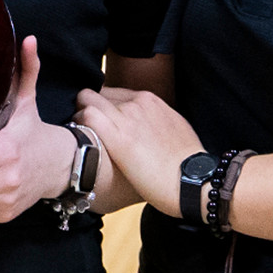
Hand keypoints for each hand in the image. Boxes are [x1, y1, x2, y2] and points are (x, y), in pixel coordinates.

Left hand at [74, 86, 202, 219]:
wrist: (193, 180)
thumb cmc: (185, 163)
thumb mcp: (174, 128)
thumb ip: (155, 120)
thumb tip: (147, 125)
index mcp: (149, 100)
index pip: (113, 92)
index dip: (102, 107)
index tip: (99, 122)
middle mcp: (136, 102)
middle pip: (97, 92)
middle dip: (87, 107)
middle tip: (85, 129)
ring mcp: (126, 116)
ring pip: (86, 99)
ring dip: (79, 115)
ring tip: (81, 135)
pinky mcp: (117, 135)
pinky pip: (86, 116)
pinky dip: (78, 124)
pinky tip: (81, 140)